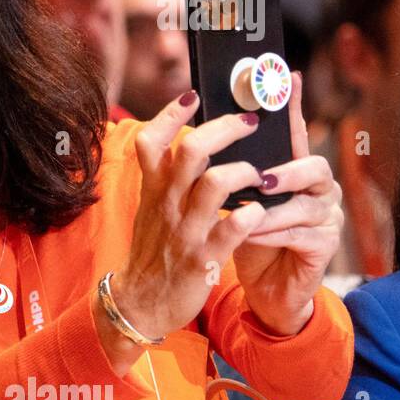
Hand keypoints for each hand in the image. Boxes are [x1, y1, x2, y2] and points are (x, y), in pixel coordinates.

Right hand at [111, 89, 267, 346]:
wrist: (139, 303)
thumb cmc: (153, 250)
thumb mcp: (150, 207)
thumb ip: (164, 175)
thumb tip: (185, 139)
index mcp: (153, 189)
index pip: (151, 140)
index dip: (170, 114)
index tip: (193, 96)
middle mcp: (167, 204)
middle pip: (192, 150)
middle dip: (227, 129)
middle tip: (249, 123)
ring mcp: (186, 230)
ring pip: (215, 183)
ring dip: (244, 171)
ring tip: (259, 174)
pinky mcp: (204, 258)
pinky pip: (233, 228)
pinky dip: (252, 215)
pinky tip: (259, 212)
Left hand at [231, 72, 341, 334]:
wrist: (262, 287)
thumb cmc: (241, 237)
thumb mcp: (226, 199)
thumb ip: (219, 167)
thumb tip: (192, 129)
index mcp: (289, 169)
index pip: (292, 133)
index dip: (292, 106)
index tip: (287, 79)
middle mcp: (314, 188)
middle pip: (313, 165)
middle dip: (283, 171)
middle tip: (257, 178)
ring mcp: (323, 217)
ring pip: (304, 204)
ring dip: (267, 210)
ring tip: (240, 213)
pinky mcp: (322, 247)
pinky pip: (298, 235)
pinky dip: (268, 234)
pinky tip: (247, 236)